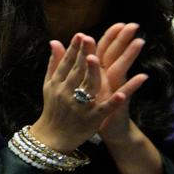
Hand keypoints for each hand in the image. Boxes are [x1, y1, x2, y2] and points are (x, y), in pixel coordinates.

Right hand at [30, 32, 146, 152]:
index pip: (67, 63)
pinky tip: (123, 94)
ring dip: (93, 73)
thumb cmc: (53, 108)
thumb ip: (54, 63)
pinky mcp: (92, 119)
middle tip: (90, 38)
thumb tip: (55, 41)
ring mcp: (80, 107)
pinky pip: (104, 109)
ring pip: (88, 87)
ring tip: (98, 59)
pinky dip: (113, 102)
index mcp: (58, 84)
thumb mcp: (50, 85)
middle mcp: (67, 94)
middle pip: (77, 71)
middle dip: (83, 55)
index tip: (81, 35)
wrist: (52, 138)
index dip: (74, 49)